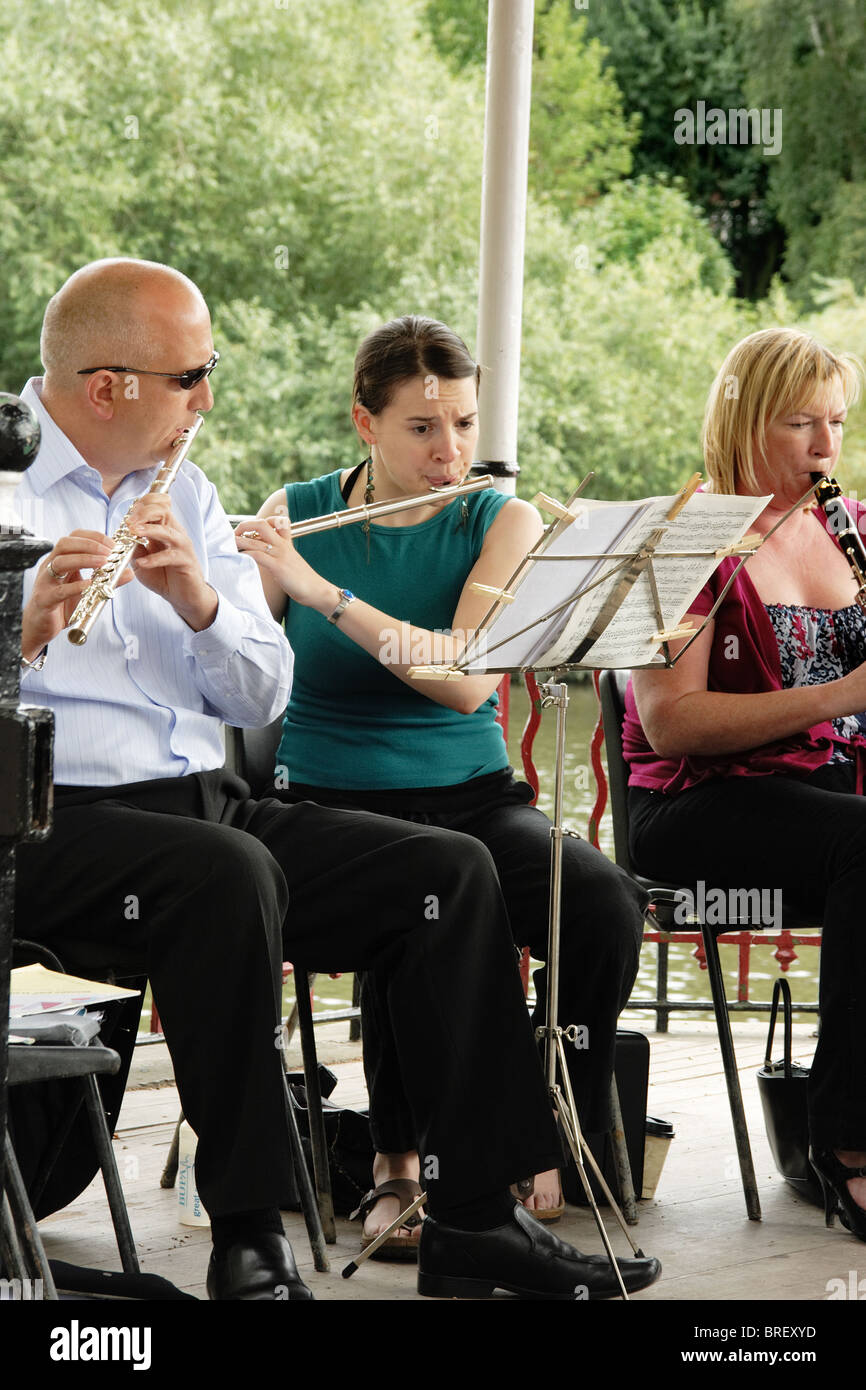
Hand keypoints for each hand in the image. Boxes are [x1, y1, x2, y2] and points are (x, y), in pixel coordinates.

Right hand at [22, 530, 130, 657]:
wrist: (41, 627)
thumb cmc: (62, 606)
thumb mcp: (88, 591)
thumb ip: (108, 581)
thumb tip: (129, 572)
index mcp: (61, 560)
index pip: (74, 538)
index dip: (94, 537)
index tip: (112, 544)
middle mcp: (51, 567)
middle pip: (65, 544)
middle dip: (89, 545)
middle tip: (109, 553)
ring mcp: (46, 582)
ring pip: (60, 562)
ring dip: (83, 560)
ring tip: (103, 563)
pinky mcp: (45, 600)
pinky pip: (59, 591)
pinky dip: (76, 586)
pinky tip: (90, 585)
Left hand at [127, 494, 217, 630]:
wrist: (183, 596)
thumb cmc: (164, 575)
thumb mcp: (141, 559)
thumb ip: (133, 546)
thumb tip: (122, 535)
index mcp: (165, 528)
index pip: (158, 505)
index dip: (143, 503)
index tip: (129, 512)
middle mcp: (175, 533)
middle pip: (163, 511)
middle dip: (143, 513)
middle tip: (128, 522)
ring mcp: (182, 547)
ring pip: (167, 531)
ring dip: (149, 529)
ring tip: (134, 532)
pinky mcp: (186, 562)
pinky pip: (169, 557)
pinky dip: (154, 559)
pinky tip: (142, 563)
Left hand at [234, 514, 336, 612]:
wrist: (318, 591)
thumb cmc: (304, 581)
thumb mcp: (293, 563)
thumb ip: (281, 557)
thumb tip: (267, 560)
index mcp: (287, 543)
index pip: (278, 521)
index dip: (265, 520)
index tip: (253, 529)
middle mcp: (283, 545)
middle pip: (262, 524)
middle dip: (245, 525)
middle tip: (236, 534)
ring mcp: (280, 555)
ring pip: (255, 540)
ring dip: (239, 540)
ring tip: (230, 543)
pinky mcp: (278, 567)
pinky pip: (258, 555)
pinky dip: (246, 554)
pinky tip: (240, 557)